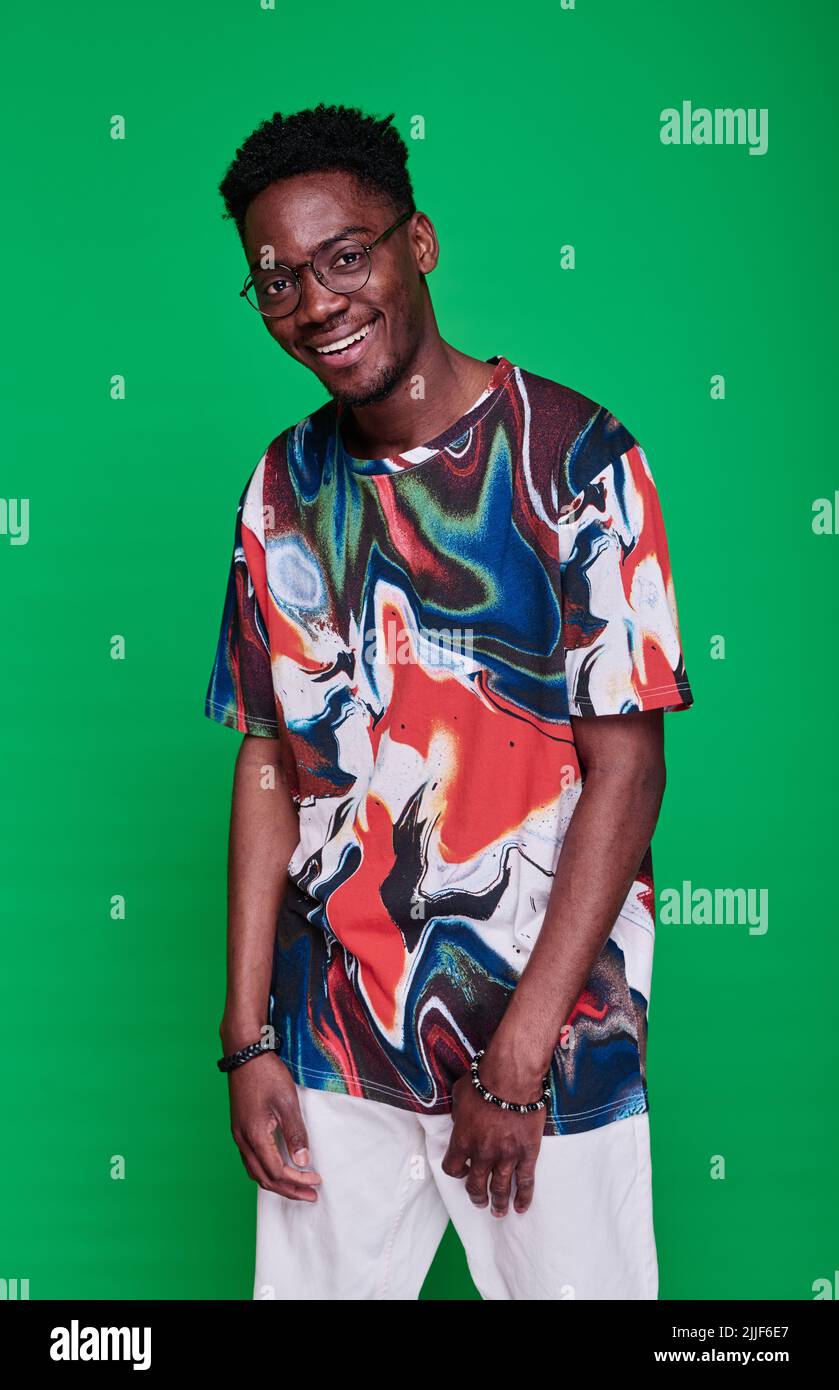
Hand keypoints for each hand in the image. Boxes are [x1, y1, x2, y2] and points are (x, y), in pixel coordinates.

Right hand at [227, 1051, 321, 1201]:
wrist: (244, 1054)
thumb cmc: (267, 1075)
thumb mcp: (287, 1102)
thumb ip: (296, 1134)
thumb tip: (303, 1162)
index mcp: (255, 1136)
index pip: (277, 1172)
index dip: (297, 1181)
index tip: (317, 1182)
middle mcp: (242, 1140)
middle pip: (264, 1178)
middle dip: (288, 1190)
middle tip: (310, 1196)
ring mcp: (238, 1135)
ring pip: (255, 1172)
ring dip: (276, 1182)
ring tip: (297, 1187)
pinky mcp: (239, 1129)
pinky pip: (251, 1160)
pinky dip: (266, 1171)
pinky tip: (279, 1168)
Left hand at [440, 1054, 547, 1215]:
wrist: (513, 1076)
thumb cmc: (484, 1081)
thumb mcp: (460, 1096)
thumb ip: (458, 1115)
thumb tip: (460, 1121)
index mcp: (463, 1140)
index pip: (453, 1168)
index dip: (456, 1171)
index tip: (462, 1170)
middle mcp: (483, 1153)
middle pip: (476, 1185)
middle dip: (476, 1196)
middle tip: (479, 1202)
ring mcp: (507, 1156)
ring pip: (500, 1189)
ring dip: (498, 1203)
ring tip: (498, 1211)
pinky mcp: (527, 1154)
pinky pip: (525, 1182)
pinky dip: (523, 1198)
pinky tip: (521, 1207)